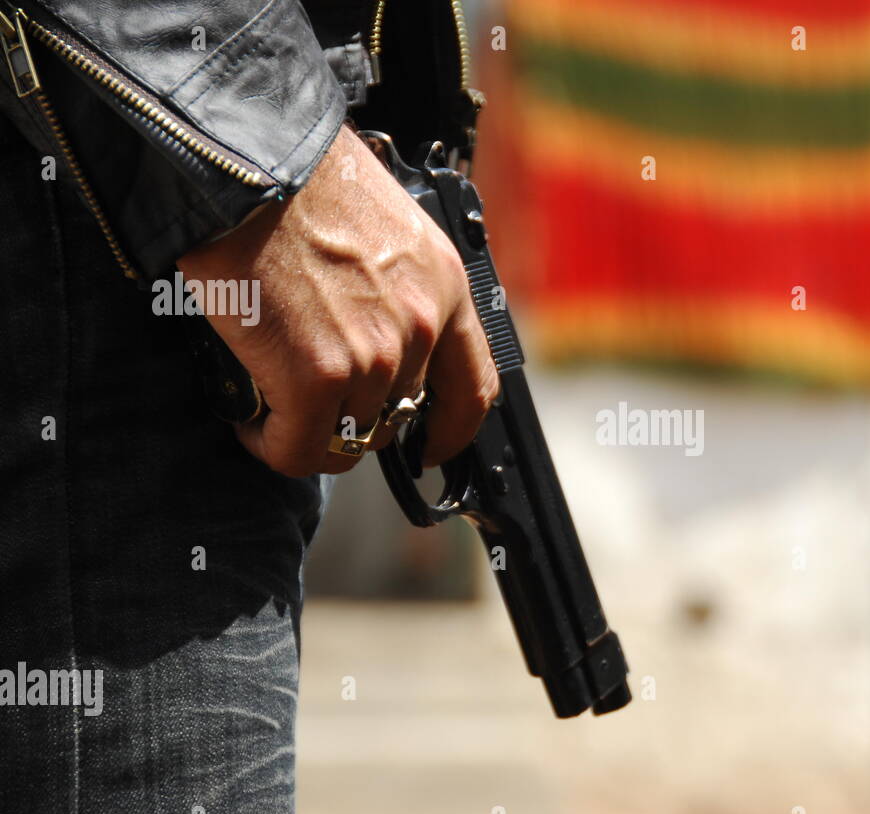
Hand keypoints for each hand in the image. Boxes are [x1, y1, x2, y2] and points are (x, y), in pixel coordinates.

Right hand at [178, 126, 498, 477]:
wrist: (247, 160)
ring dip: (307, 430)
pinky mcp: (317, 378)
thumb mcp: (387, 232)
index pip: (473, 388)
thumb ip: (399, 292)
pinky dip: (270, 443)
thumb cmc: (301, 181)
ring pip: (346, 439)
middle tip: (309, 399)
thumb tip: (374, 339)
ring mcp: (375, 359)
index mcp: (445, 289)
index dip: (451, 431)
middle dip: (351, 416)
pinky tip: (252, 420)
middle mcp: (420, 328)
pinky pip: (298, 448)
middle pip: (395, 418)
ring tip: (272, 400)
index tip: (432, 448)